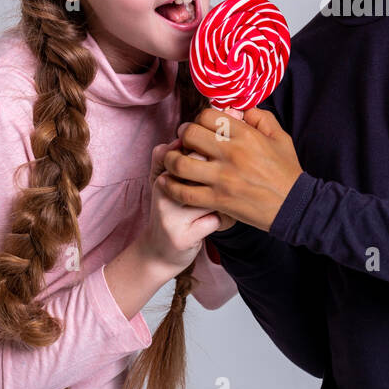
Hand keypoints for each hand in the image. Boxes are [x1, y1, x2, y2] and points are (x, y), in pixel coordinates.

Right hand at [140, 140, 224, 268]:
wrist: (159, 253)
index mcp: (164, 174)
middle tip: (229, 186)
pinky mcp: (181, 237)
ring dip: (227, 203)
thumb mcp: (166, 182)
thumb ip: (172, 157)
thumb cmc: (173, 210)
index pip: (195, 153)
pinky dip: (224, 222)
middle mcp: (164, 192)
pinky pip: (216, 221)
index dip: (215, 158)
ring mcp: (171, 215)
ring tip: (226, 205)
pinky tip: (219, 222)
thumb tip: (180, 135)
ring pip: (214, 198)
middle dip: (224, 180)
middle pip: (206, 174)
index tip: (224, 166)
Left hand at [158, 107, 303, 231]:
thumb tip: (240, 109)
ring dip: (170, 159)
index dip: (199, 118)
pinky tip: (166, 181)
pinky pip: (184, 192)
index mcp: (246, 135)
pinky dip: (170, 186)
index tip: (200, 126)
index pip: (207, 116)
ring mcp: (222, 178)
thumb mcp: (280, 137)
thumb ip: (260, 118)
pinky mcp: (218, 199)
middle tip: (183, 140)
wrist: (294, 205)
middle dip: (182, 135)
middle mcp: (231, 153)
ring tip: (171, 159)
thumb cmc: (287, 170)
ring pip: (180, 163)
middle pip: (190, 134)